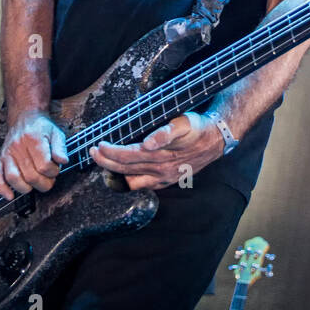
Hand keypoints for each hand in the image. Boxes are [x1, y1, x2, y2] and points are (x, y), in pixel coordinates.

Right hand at [0, 111, 68, 199]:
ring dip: (26, 188)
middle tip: (48, 179)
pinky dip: (2, 188)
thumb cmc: (42, 127)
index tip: (55, 169)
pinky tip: (10, 196)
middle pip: (30, 175)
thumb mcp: (56, 133)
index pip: (44, 166)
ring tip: (34, 185)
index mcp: (34, 140)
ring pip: (13, 178)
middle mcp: (18, 147)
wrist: (25, 117)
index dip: (53, 172)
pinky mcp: (0, 159)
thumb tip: (63, 161)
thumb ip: (61, 148)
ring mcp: (7, 154)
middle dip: (43, 183)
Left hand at [89, 111, 225, 190]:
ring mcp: (163, 179)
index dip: (111, 152)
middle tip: (92, 152)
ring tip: (102, 163)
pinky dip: (129, 181)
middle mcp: (161, 171)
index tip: (98, 145)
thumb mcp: (183, 124)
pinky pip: (143, 185)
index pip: (128, 157)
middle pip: (126, 169)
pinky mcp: (167, 181)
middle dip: (105, 161)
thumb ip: (165, 133)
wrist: (216, 139)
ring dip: (114, 172)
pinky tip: (122, 175)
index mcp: (161, 156)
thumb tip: (148, 143)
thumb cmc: (197, 128)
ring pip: (132, 180)